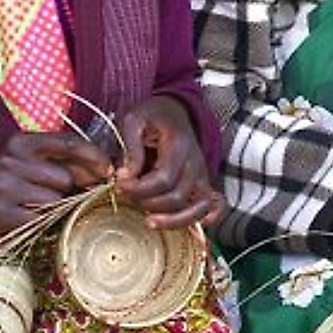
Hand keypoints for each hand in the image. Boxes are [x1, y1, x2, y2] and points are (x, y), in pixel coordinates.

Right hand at [0, 131, 113, 235]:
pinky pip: (38, 219)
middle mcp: (10, 159)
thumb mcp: (28, 156)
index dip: (92, 157)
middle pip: (63, 178)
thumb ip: (61, 158)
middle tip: (52, 191)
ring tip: (33, 202)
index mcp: (21, 141)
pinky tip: (24, 214)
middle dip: (67, 188)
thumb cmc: (9, 173)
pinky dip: (39, 220)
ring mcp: (2, 186)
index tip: (108, 169)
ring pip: (53, 200)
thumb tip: (105, 170)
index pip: (67, 143)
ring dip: (53, 206)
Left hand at [111, 95, 222, 229]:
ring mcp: (201, 174)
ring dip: (171, 220)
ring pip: (196, 208)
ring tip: (149, 220)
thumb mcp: (133, 120)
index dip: (140, 188)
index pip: (164, 178)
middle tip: (127, 194)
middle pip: (178, 197)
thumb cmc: (151, 115)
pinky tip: (180, 222)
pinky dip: (200, 219)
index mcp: (179, 145)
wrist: (172, 109)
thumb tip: (125, 177)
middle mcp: (195, 162)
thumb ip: (130, 148)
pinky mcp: (202, 183)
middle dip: (148, 202)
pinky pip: (212, 207)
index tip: (119, 183)